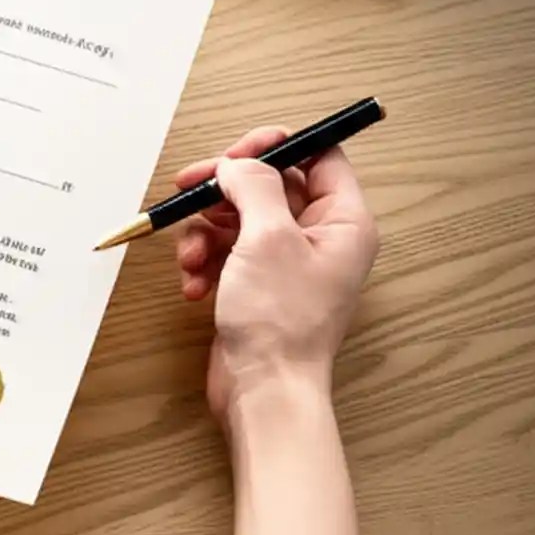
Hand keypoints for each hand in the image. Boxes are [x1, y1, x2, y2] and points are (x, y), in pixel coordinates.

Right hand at [174, 127, 378, 427]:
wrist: (264, 390)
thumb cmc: (281, 323)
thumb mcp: (267, 238)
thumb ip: (254, 187)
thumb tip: (237, 163)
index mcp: (342, 221)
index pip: (319, 154)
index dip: (277, 145)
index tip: (237, 152)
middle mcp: (320, 237)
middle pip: (270, 184)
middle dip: (225, 190)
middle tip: (191, 187)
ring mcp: (288, 262)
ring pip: (240, 217)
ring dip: (206, 231)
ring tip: (192, 257)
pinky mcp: (259, 284)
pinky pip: (227, 251)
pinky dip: (205, 261)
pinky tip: (194, 284)